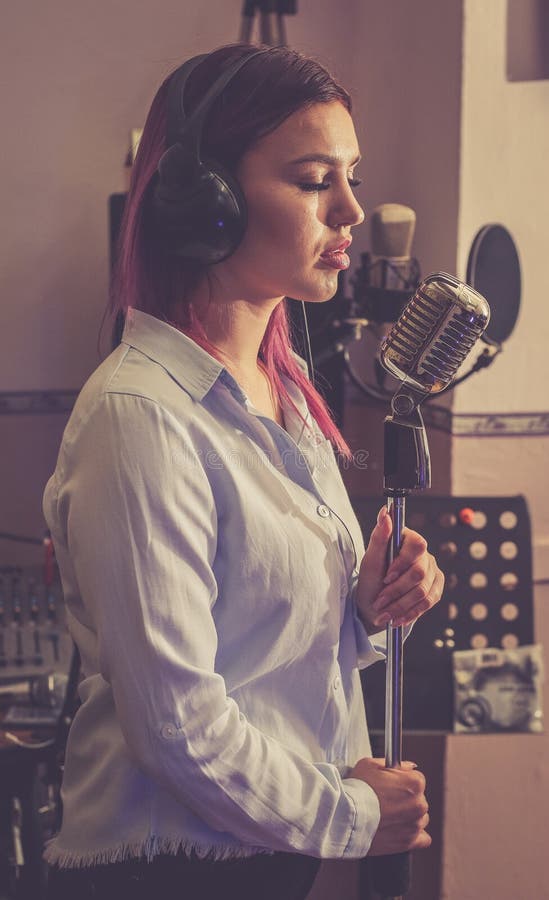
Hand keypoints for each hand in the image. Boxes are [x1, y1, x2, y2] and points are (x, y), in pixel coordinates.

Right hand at [349, 757, 430, 855]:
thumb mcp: (370, 765)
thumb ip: (394, 764)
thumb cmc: (357, 790)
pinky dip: (414, 834)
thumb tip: (409, 767)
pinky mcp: (409, 842)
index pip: (417, 779)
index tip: (392, 783)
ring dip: (409, 816)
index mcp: (414, 783)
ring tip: (389, 815)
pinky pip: (423, 839)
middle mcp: (419, 804)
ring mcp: (415, 825)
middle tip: (386, 799)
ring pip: (420, 818)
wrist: (346, 817)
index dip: (402, 779)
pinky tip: (400, 829)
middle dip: (406, 798)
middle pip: (419, 799)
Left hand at [356, 506, 444, 634]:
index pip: (417, 546)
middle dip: (397, 591)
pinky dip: (411, 613)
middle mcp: (424, 553)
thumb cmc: (371, 579)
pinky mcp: (436, 588)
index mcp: (408, 539)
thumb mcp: (370, 559)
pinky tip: (397, 619)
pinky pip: (429, 602)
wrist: (375, 604)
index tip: (385, 578)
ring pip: (423, 591)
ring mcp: (432, 571)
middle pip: (419, 573)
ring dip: (401, 606)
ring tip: (384, 615)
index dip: (402, 564)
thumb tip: (385, 512)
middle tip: (379, 602)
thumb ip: (379, 537)